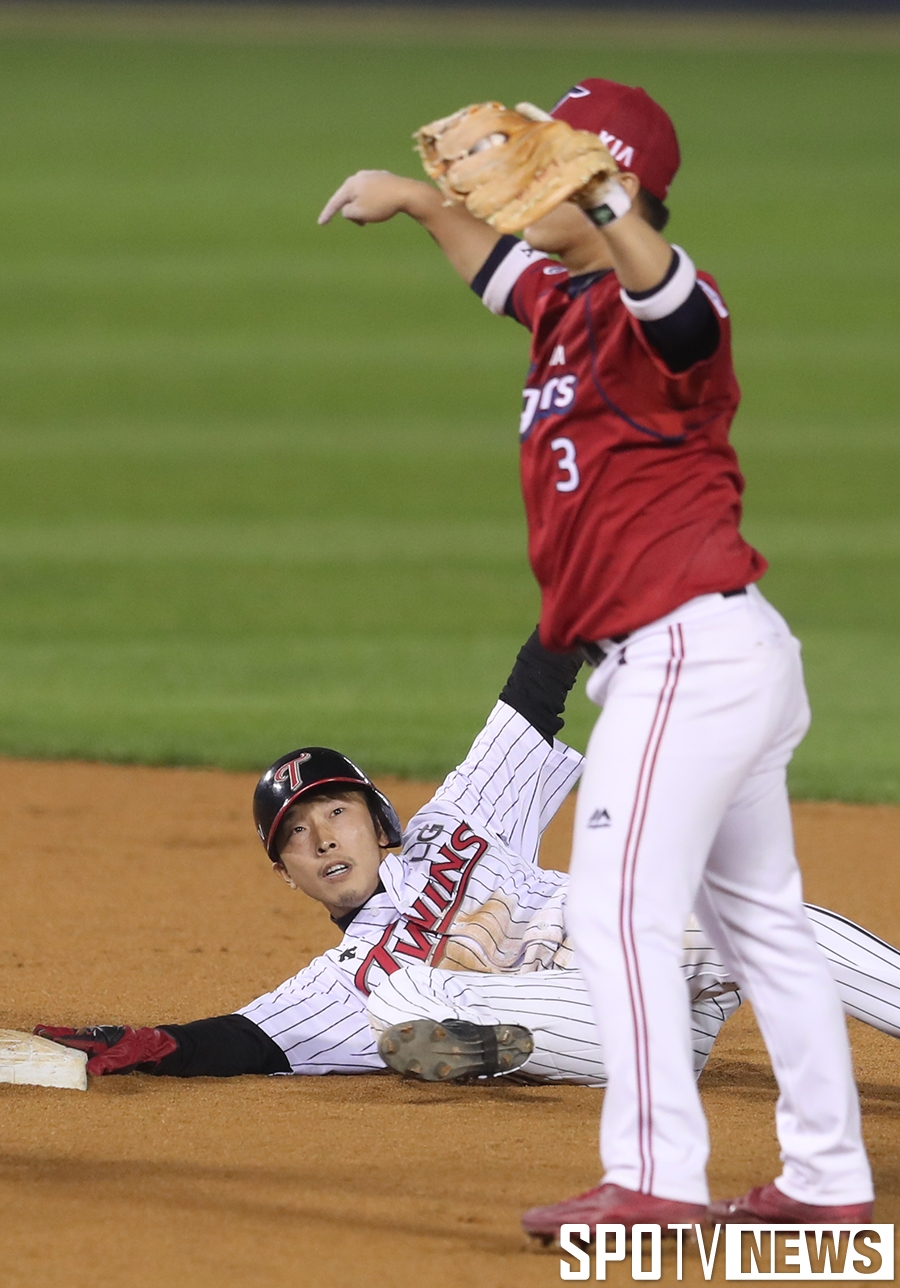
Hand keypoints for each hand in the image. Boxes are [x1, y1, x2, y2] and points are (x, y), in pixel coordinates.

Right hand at [34, 1024, 177, 1074]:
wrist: (150, 1045)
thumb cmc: (137, 1051)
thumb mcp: (124, 1059)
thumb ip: (108, 1063)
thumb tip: (91, 1069)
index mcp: (98, 1039)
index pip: (73, 1041)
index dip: (57, 1039)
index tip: (41, 1035)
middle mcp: (95, 1037)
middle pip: (70, 1037)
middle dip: (53, 1035)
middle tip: (36, 1032)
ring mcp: (97, 1040)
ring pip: (74, 1039)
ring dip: (59, 1038)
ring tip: (43, 1036)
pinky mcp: (100, 1045)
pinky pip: (80, 1044)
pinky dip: (68, 1042)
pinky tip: (62, 1044)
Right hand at [318, 170, 424, 226]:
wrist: (407, 193)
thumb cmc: (382, 205)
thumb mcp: (359, 213)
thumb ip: (347, 212)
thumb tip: (347, 208)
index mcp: (350, 184)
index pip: (335, 202)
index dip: (327, 214)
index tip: (321, 223)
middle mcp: (358, 176)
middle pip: (348, 198)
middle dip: (352, 212)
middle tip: (363, 224)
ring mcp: (371, 175)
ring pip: (361, 195)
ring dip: (363, 208)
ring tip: (375, 215)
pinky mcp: (383, 177)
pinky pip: (372, 192)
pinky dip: (373, 202)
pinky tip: (383, 205)